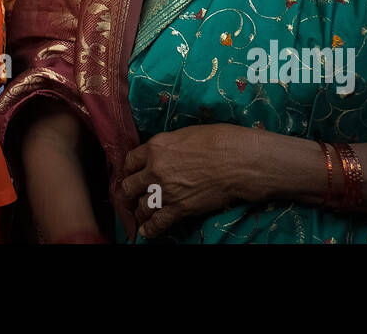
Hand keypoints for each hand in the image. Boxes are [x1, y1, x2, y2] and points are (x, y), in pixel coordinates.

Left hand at [120, 123, 262, 238]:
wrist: (238, 160)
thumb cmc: (218, 141)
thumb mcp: (185, 134)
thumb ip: (167, 146)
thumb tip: (164, 154)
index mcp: (156, 147)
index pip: (130, 161)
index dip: (129, 170)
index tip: (131, 175)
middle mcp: (155, 169)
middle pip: (129, 186)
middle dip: (128, 193)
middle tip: (129, 197)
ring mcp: (165, 191)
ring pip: (141, 207)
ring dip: (140, 211)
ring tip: (140, 213)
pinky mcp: (179, 209)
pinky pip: (157, 224)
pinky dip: (150, 229)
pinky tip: (146, 231)